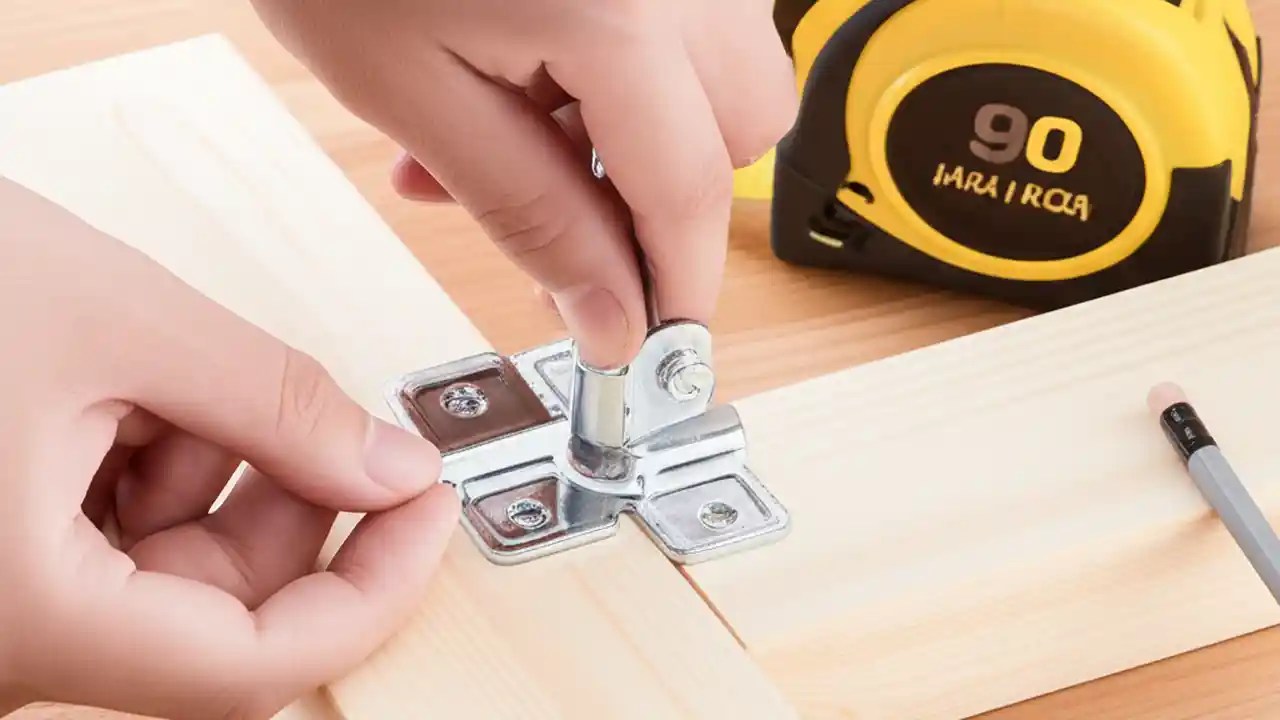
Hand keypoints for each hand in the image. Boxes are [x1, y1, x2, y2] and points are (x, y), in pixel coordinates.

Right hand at [0, 178, 458, 719]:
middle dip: (293, 502)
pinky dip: (154, 458)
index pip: (255, 667)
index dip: (373, 589)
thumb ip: (277, 404)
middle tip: (333, 416)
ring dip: (218, 466)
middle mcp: (6, 637)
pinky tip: (132, 386)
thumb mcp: (118, 322)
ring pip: (167, 564)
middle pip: (218, 609)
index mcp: (28, 617)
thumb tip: (393, 465)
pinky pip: (109, 532)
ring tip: (182, 370)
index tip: (430, 512)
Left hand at [249, 0, 797, 367]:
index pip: (689, 193)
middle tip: (570, 226)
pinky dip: (630, 70)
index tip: (650, 348)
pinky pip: (689, 19)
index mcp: (618, 9)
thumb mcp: (414, 95)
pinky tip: (534, 72)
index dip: (675, 288)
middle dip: (667, 200)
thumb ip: (531, 216)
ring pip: (726, 73)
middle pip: (743, 131)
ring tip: (520, 132)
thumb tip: (611, 316)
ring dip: (643, 134)